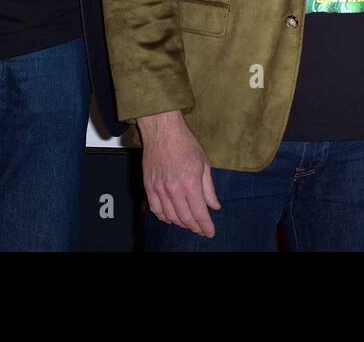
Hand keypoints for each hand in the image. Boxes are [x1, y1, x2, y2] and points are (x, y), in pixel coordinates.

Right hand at [138, 109, 220, 236]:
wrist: (163, 131)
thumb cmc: (185, 143)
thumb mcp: (204, 164)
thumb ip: (209, 188)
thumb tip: (214, 206)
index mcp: (190, 183)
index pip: (199, 213)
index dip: (205, 226)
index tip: (210, 232)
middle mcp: (174, 188)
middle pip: (185, 218)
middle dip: (195, 228)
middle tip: (201, 230)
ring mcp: (159, 188)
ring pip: (170, 216)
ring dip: (180, 223)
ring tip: (188, 224)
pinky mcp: (149, 186)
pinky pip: (155, 209)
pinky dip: (163, 217)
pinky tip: (170, 218)